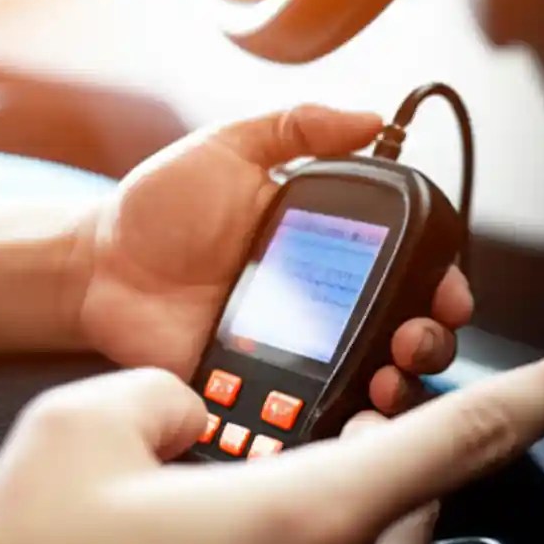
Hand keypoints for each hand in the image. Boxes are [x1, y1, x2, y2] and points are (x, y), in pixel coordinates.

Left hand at [75, 105, 472, 414]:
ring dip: (398, 389)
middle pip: (407, 333)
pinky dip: (340, 425)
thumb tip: (368, 117)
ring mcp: (299, 354)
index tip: (448, 294)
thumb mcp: (227, 148)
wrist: (96, 270)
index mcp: (330, 248)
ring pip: (373, 384)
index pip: (409, 271)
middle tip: (414, 338)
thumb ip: (296, 127)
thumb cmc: (157, 209)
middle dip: (430, 341)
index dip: (441, 285)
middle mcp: (326, 305)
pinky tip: (347, 418)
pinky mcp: (264, 394)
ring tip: (387, 382)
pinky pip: (314, 418)